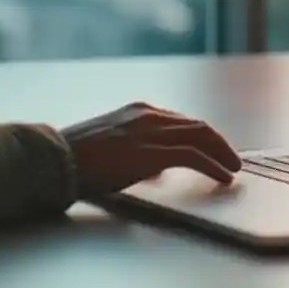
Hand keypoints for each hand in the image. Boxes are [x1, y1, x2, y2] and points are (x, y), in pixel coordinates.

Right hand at [61, 102, 242, 196]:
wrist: (55, 159)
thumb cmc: (76, 158)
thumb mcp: (112, 147)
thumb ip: (138, 151)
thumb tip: (158, 170)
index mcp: (139, 111)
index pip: (182, 120)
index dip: (202, 136)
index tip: (214, 148)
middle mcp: (149, 115)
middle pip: (197, 125)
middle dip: (218, 142)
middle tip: (231, 159)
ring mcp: (150, 131)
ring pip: (201, 136)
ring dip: (222, 153)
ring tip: (233, 168)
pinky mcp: (150, 152)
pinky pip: (193, 156)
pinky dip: (213, 165)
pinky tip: (223, 176)